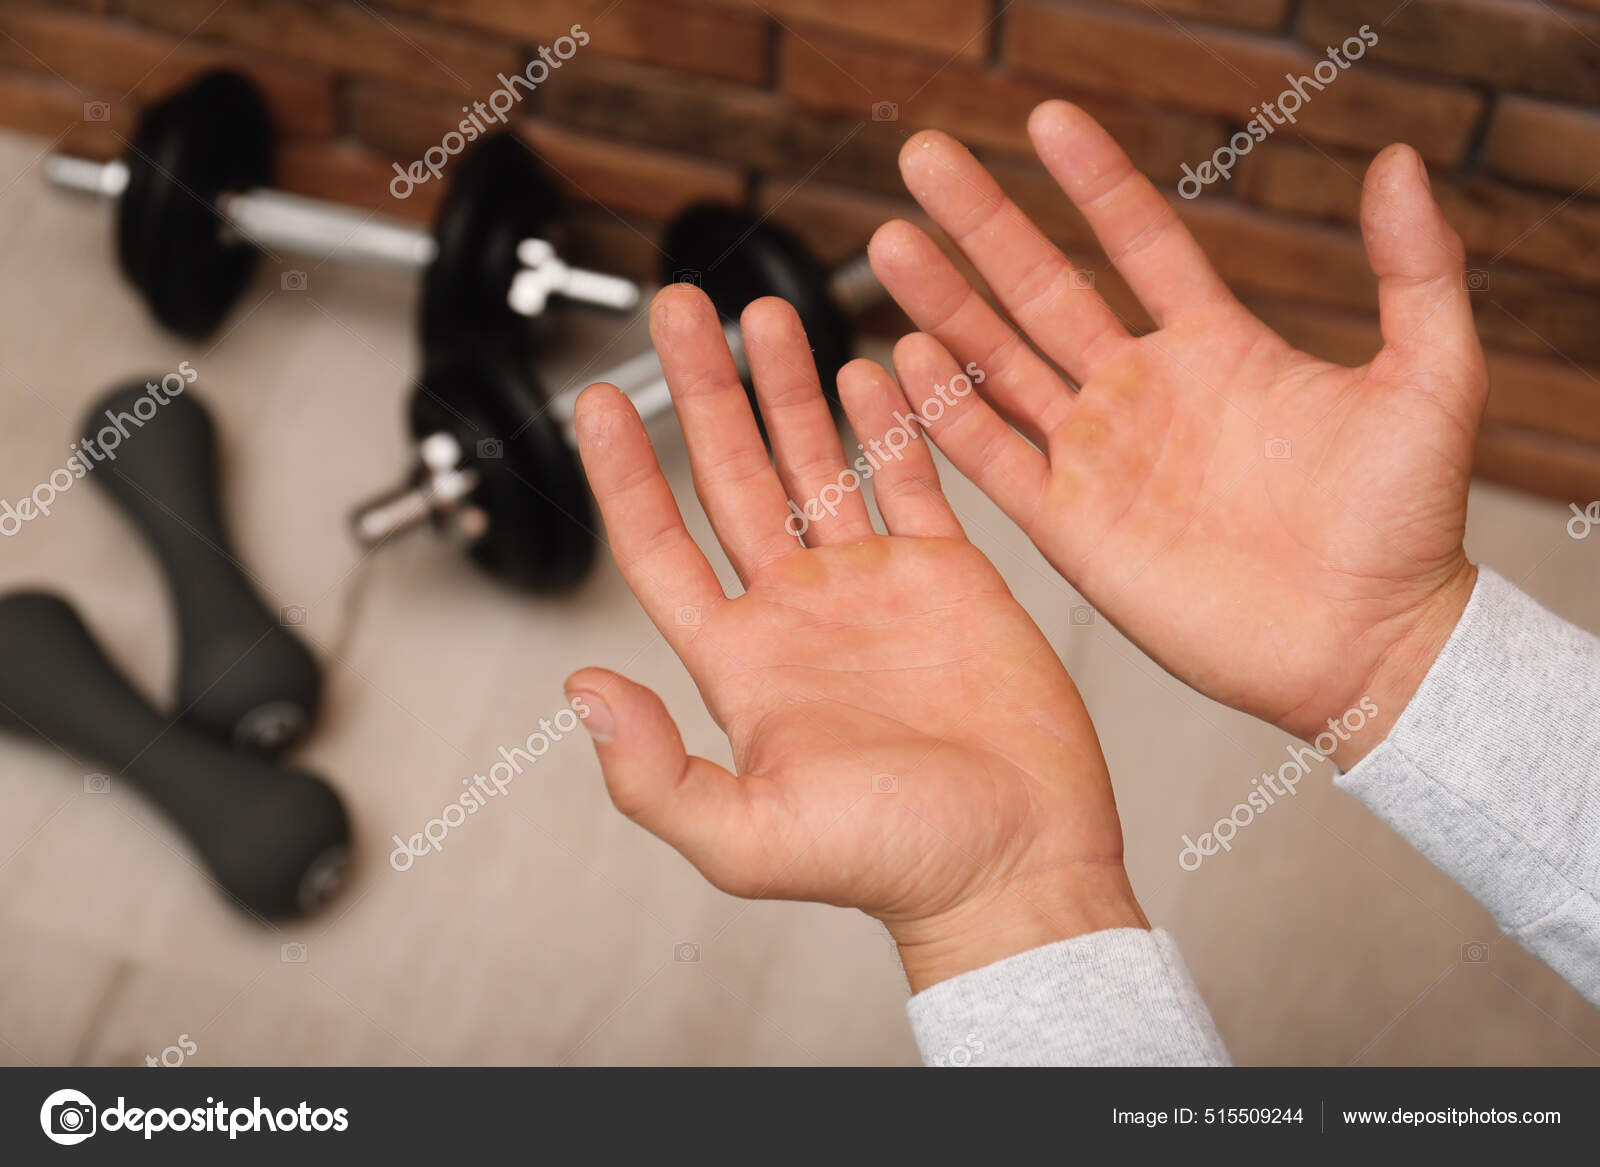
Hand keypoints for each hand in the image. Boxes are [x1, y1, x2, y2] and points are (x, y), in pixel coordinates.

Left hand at [566, 286, 1144, 990]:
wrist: (1016, 865)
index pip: (661, 546)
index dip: (624, 473)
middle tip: (682, 307)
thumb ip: (653, 775)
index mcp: (741, 661)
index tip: (598, 398)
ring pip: (817, 463)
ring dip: (789, 389)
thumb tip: (582, 690)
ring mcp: (872, 588)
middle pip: (731, 476)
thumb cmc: (895, 865)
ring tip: (766, 313)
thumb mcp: (750, 837)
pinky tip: (869, 367)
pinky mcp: (948, 576)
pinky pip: (911, 478)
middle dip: (704, 389)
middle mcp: (798, 612)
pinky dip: (891, 421)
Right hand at [868, 101, 1483, 766]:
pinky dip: (951, 412)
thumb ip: (1416, 270)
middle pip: (1043, 290)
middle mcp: (1143, 393)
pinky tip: (909, 357)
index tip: (1044, 117)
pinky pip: (997, 457)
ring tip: (890, 243)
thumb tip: (1399, 161)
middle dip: (983, 223)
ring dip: (945, 305)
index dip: (1095, 182)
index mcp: (1217, 349)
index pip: (1139, 243)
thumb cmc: (1406, 524)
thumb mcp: (1432, 380)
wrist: (1366, 647)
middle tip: (924, 157)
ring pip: (1002, 363)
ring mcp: (1100, 457)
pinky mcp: (1073, 526)